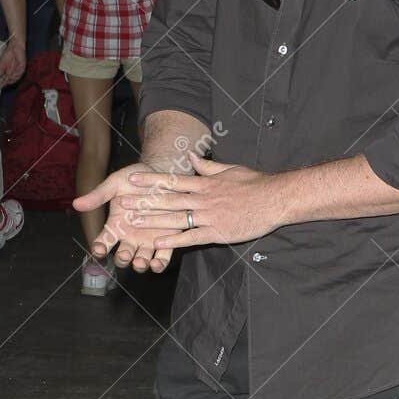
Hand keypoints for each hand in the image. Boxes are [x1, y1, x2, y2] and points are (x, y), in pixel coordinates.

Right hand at [0, 36, 25, 86]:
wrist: (14, 46)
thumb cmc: (8, 53)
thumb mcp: (1, 62)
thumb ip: (0, 70)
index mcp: (9, 70)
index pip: (6, 78)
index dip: (3, 83)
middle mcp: (14, 71)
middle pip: (11, 79)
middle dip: (7, 83)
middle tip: (3, 85)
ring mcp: (19, 69)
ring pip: (16, 77)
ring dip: (11, 80)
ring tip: (7, 81)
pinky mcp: (23, 66)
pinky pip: (20, 72)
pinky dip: (16, 75)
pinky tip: (12, 75)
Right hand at [72, 158, 179, 273]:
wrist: (162, 174)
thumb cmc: (136, 179)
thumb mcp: (115, 184)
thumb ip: (98, 195)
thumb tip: (76, 204)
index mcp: (116, 226)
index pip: (103, 242)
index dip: (99, 248)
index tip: (99, 249)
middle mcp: (130, 237)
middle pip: (123, 257)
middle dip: (122, 259)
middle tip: (124, 254)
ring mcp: (148, 240)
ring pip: (141, 261)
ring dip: (139, 265)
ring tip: (139, 262)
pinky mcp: (167, 240)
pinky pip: (162, 258)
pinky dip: (158, 264)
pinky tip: (155, 263)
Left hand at [119, 152, 286, 251]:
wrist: (275, 199)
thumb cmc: (255, 183)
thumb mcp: (230, 169)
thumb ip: (207, 165)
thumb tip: (190, 155)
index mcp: (205, 183)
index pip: (172, 180)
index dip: (150, 180)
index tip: (131, 179)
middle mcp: (203, 199)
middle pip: (168, 200)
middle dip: (144, 202)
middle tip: (123, 204)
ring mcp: (209, 216)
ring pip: (175, 218)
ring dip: (153, 220)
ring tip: (133, 222)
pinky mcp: (218, 232)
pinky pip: (192, 237)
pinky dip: (174, 240)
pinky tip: (158, 243)